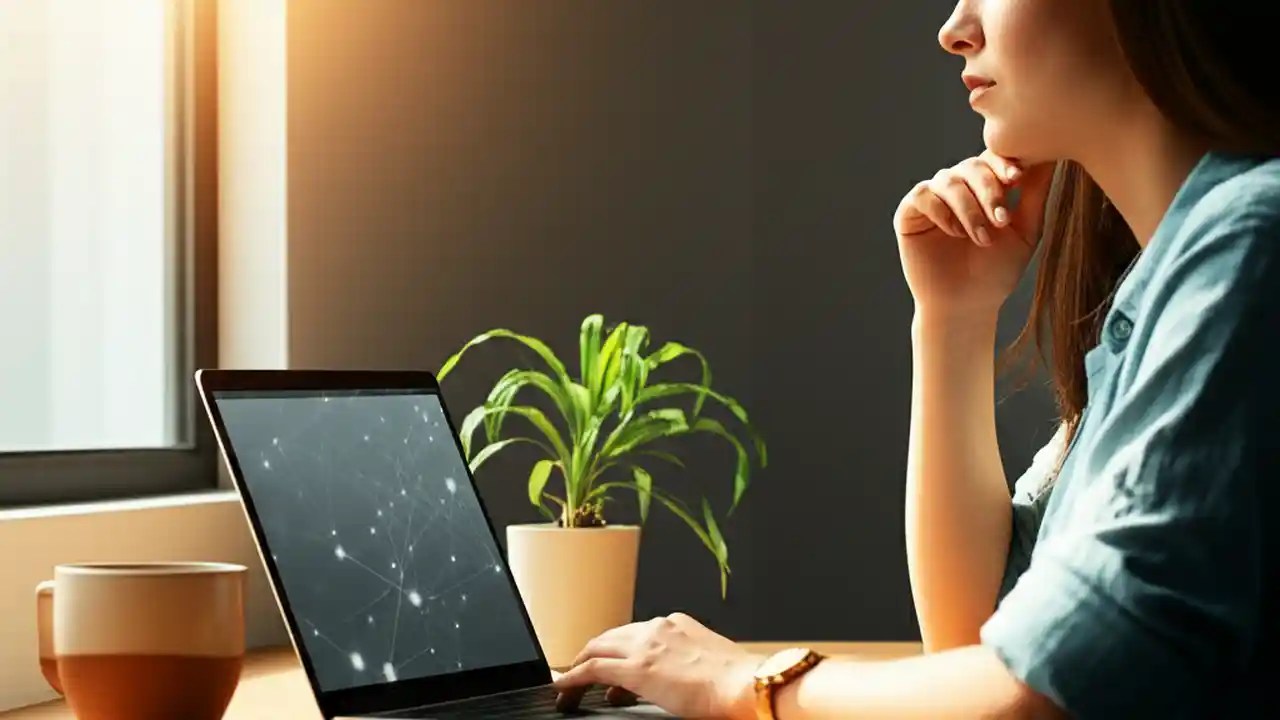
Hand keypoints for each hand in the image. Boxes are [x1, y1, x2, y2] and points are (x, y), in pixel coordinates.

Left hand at [553, 613, 764, 719]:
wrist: (744, 684)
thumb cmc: (737, 680)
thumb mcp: (709, 661)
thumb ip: (685, 663)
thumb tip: (673, 681)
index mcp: (677, 624)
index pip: (636, 633)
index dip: (618, 648)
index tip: (612, 663)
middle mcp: (658, 627)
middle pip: (611, 636)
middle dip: (593, 653)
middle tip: (581, 671)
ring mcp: (645, 646)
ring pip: (598, 648)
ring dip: (581, 665)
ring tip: (571, 684)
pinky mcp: (636, 669)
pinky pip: (592, 669)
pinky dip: (573, 677)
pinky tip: (564, 689)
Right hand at [893, 150, 1054, 318]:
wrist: (966, 305)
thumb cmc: (996, 271)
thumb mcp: (1025, 230)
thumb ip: (1034, 194)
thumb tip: (1051, 157)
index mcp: (982, 187)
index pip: (991, 159)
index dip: (1003, 163)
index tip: (1018, 179)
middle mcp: (956, 188)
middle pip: (971, 166)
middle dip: (988, 190)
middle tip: (1001, 221)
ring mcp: (931, 199)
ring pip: (948, 180)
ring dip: (969, 207)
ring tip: (981, 237)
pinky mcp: (908, 215)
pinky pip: (923, 195)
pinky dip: (941, 211)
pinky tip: (955, 233)